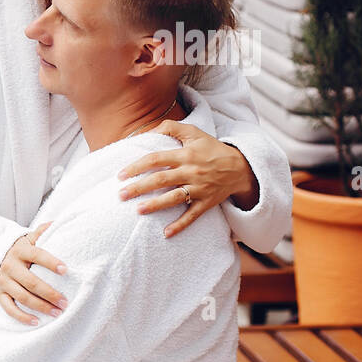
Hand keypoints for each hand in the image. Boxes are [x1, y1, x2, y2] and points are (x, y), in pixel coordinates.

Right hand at [0, 222, 67, 324]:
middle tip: (65, 302)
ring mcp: (3, 281)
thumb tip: (59, 222)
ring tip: (57, 312)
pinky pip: (9, 308)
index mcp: (20, 250)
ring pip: (22, 297)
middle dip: (50, 293)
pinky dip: (22, 317)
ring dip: (41, 306)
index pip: (37, 255)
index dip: (51, 262)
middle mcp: (10, 265)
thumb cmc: (19, 249)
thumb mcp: (28, 238)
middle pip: (31, 282)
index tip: (66, 270)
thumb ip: (43, 231)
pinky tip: (37, 322)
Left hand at [115, 120, 256, 237]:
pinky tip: (166, 233)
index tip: (120, 175)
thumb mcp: (194, 133)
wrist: (240, 167)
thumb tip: (149, 130)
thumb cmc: (211, 149)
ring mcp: (199, 188)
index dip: (137, 166)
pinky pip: (192, 215)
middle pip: (161, 179)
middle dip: (139, 187)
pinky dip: (180, 225)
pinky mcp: (206, 202)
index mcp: (185, 155)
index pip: (156, 159)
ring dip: (156, 205)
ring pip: (174, 198)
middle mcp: (191, 172)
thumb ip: (171, 127)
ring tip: (138, 210)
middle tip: (121, 195)